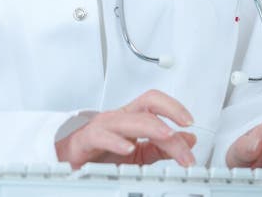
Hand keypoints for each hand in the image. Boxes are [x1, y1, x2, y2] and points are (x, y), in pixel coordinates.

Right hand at [55, 89, 196, 168]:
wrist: (71, 160)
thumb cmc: (101, 151)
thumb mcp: (139, 152)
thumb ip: (162, 147)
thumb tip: (188, 140)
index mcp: (132, 117)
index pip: (155, 102)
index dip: (174, 108)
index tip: (190, 122)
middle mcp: (119, 117)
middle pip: (147, 105)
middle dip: (169, 112)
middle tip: (186, 127)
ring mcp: (103, 126)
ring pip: (128, 119)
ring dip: (151, 127)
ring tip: (167, 136)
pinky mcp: (88, 140)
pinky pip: (102, 136)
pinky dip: (116, 142)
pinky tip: (128, 149)